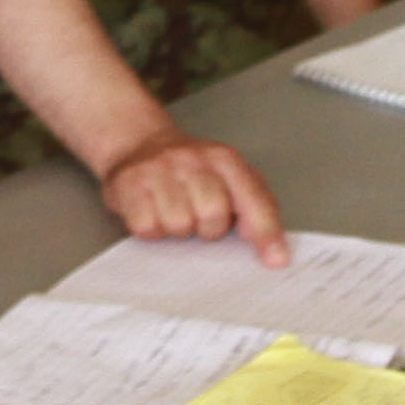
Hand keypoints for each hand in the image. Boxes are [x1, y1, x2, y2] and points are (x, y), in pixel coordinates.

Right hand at [96, 126, 290, 259]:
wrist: (139, 143)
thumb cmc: (189, 171)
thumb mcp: (228, 178)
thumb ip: (254, 208)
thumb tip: (271, 250)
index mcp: (225, 160)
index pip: (253, 199)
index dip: (266, 232)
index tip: (275, 261)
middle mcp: (193, 159)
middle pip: (212, 216)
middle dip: (207, 228)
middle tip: (197, 215)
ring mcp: (159, 169)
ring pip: (178, 225)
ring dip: (177, 229)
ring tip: (173, 210)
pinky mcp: (128, 183)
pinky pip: (148, 227)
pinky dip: (151, 229)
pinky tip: (152, 210)